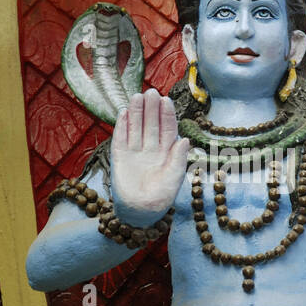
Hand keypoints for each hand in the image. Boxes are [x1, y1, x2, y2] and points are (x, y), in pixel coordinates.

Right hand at [111, 89, 189, 226]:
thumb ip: (179, 159)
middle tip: (151, 91)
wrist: (140, 213)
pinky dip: (122, 126)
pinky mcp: (120, 157)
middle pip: (151, 124)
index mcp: (167, 152)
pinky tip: (123, 112)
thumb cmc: (161, 197)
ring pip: (136, 127)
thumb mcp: (175, 178)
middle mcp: (151, 149)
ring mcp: (135, 152)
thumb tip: (185, 140)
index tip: (166, 100)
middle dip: (151, 108)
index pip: (167, 128)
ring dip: (136, 112)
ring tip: (137, 97)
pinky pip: (121, 138)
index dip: (167, 114)